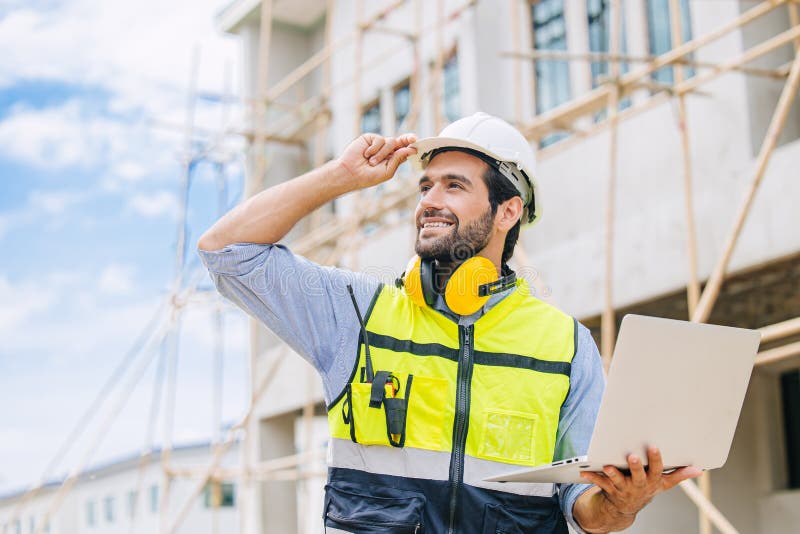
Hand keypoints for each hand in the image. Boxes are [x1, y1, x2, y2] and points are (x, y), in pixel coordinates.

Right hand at [337, 133, 416, 188]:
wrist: (351, 173)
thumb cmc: (368, 176)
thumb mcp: (388, 171)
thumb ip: (398, 159)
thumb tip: (410, 149)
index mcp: (392, 159)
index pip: (404, 150)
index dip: (411, 146)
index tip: (417, 143)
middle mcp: (386, 150)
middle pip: (401, 141)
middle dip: (407, 139)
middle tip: (413, 139)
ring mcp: (378, 144)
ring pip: (391, 142)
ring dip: (383, 153)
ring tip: (372, 162)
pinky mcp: (370, 138)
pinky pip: (379, 139)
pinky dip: (374, 149)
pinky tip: (366, 155)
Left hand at [580, 446, 701, 517]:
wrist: (625, 507)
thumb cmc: (646, 489)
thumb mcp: (663, 484)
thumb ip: (679, 475)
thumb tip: (699, 469)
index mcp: (652, 481)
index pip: (657, 470)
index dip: (656, 459)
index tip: (654, 447)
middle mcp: (638, 485)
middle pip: (638, 475)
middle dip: (635, 467)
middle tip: (632, 457)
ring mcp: (623, 488)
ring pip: (617, 480)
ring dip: (612, 473)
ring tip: (607, 466)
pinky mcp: (608, 488)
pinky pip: (599, 482)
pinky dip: (591, 476)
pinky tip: (583, 470)